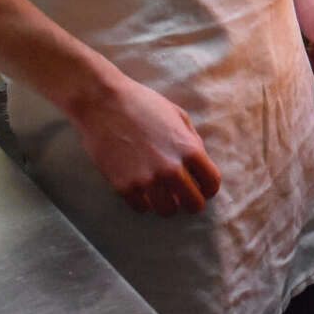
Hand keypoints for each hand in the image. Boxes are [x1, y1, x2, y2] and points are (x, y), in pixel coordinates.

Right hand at [68, 75, 222, 216]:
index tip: (203, 188)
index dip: (209, 187)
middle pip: (193, 204)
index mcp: (189, 149)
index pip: (211, 183)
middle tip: (184, 196)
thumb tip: (199, 163)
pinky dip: (144, 202)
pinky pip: (141, 207)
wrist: (103, 102)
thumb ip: (192, 141)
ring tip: (162, 194)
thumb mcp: (177, 115)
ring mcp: (147, 180)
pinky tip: (142, 190)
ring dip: (167, 204)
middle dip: (192, 201)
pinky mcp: (124, 187)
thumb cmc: (142, 104)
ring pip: (167, 211)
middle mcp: (171, 169)